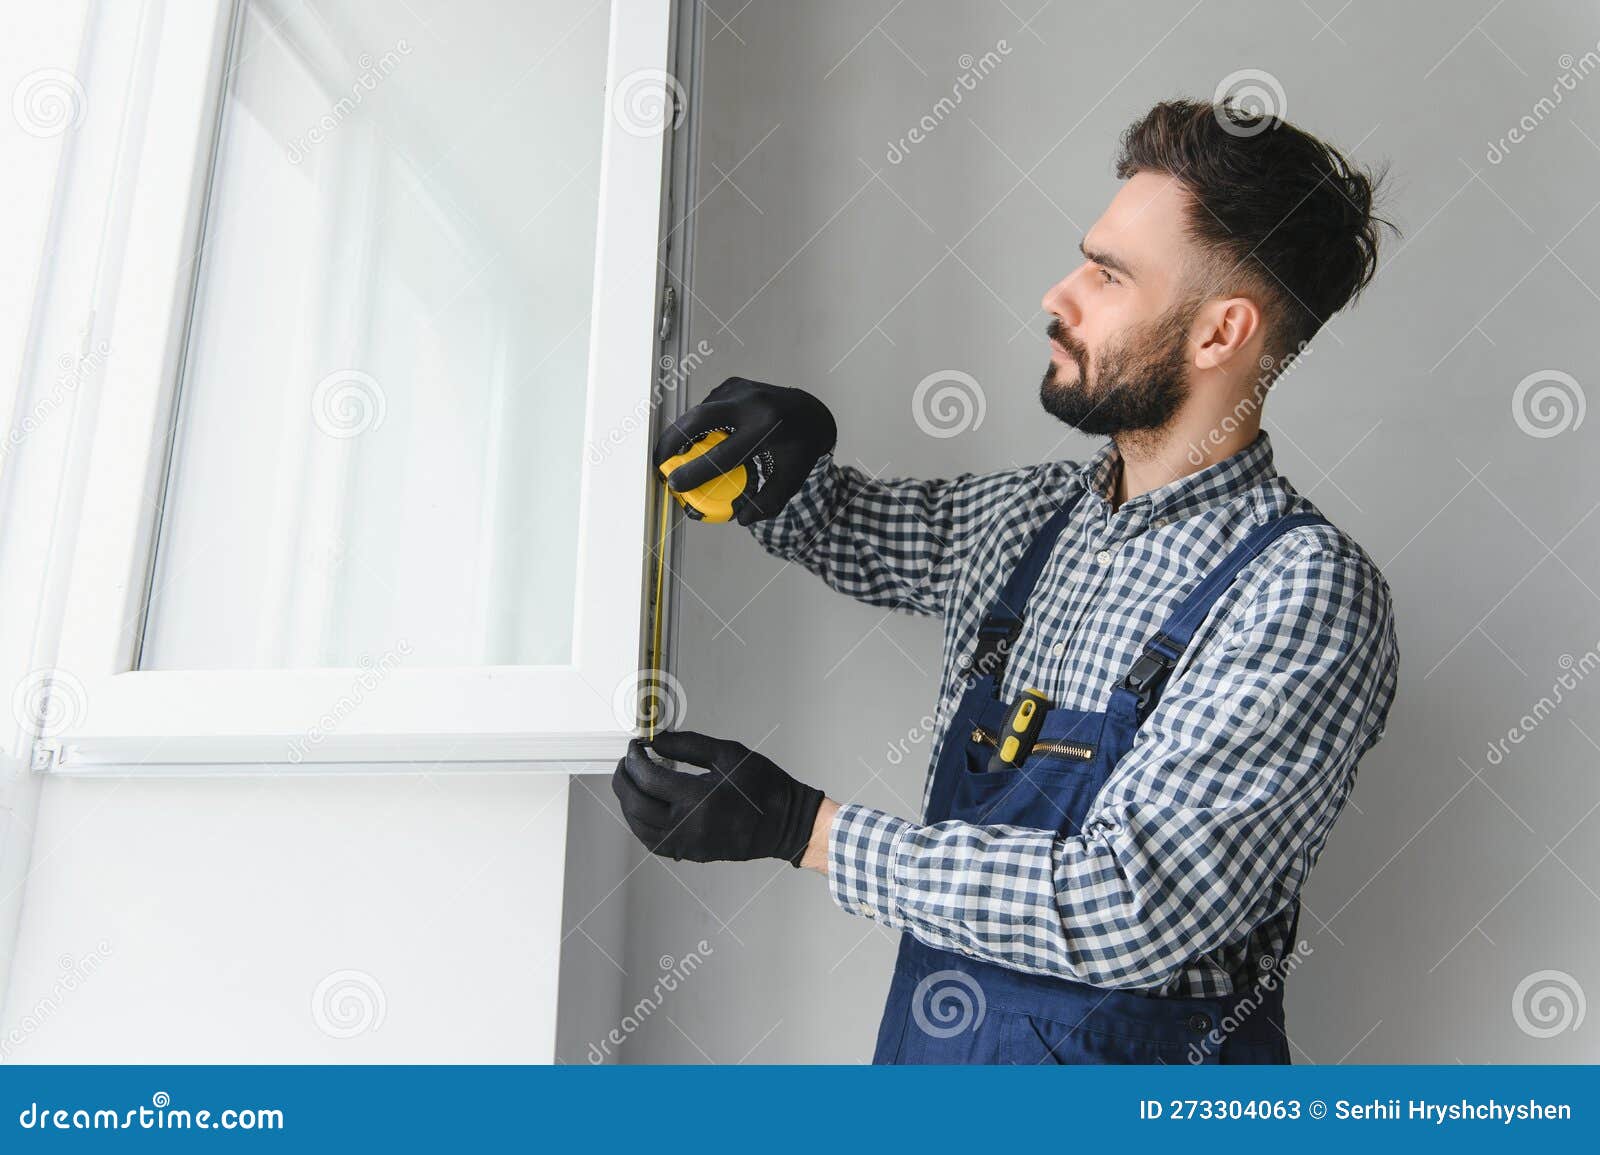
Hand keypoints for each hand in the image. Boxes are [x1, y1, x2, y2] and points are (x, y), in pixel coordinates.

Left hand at [611, 730, 824, 865]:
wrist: (786, 823)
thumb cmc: (764, 788)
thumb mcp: (728, 754)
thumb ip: (687, 745)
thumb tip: (656, 740)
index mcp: (699, 799)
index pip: (648, 779)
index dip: (634, 759)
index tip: (635, 746)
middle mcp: (688, 826)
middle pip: (636, 805)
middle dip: (623, 779)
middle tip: (626, 762)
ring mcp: (687, 844)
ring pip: (638, 827)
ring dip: (628, 803)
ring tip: (632, 782)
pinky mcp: (690, 854)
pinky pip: (652, 842)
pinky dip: (640, 823)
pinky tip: (644, 806)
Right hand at [652, 376, 836, 524]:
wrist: (810, 411)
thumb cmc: (800, 447)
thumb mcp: (792, 478)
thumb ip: (768, 502)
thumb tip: (741, 519)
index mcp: (767, 427)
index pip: (724, 454)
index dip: (695, 472)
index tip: (675, 485)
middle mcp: (752, 403)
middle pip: (699, 419)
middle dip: (672, 442)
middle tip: (659, 464)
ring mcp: (740, 389)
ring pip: (699, 413)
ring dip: (684, 435)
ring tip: (678, 459)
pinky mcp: (731, 385)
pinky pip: (706, 408)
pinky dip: (698, 426)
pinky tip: (703, 440)